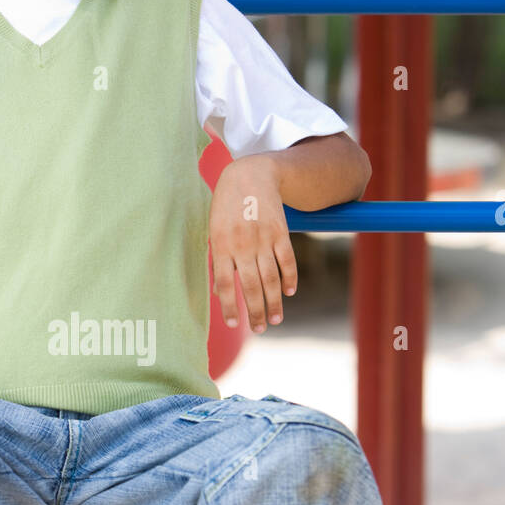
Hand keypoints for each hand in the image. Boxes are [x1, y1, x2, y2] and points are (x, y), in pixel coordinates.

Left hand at [209, 155, 296, 332]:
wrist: (250, 175)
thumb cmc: (227, 206)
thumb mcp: (214, 229)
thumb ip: (218, 258)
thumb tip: (220, 292)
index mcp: (221, 245)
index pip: (223, 284)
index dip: (228, 306)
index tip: (232, 324)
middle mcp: (242, 245)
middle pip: (250, 286)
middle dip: (256, 312)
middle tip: (260, 329)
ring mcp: (263, 239)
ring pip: (270, 278)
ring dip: (274, 302)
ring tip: (275, 320)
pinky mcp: (280, 232)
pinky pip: (286, 261)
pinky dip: (290, 278)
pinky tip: (289, 292)